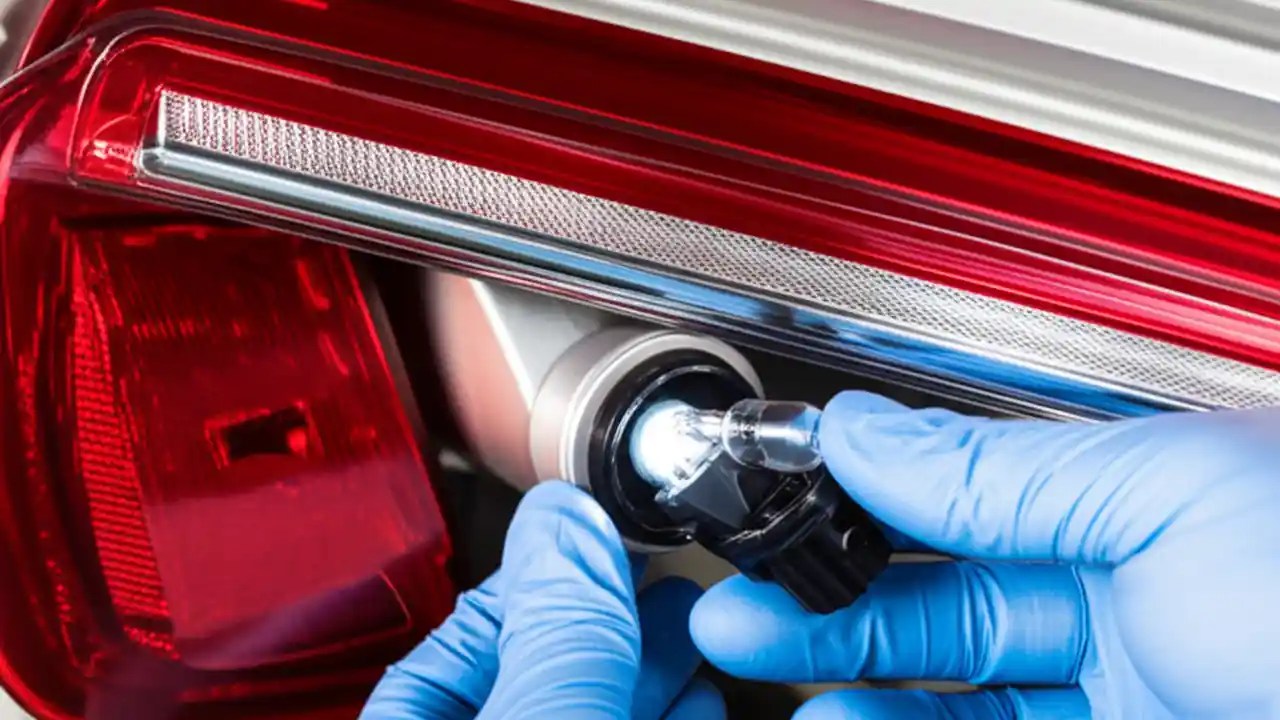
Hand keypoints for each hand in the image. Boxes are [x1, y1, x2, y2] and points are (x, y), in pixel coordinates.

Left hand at [362, 481, 722, 719]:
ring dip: (650, 668)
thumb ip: (555, 635)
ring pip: (593, 713)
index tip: (591, 538)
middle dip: (608, 616)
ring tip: (692, 620)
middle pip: (537, 677)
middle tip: (660, 567)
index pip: (447, 652)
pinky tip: (698, 699)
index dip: (529, 582)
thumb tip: (564, 520)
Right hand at [691, 391, 1279, 718]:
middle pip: (937, 624)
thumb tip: (865, 428)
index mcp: (1141, 532)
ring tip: (785, 686)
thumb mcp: (1173, 499)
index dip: (861, 515)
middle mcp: (1128, 630)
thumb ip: (999, 471)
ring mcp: (1121, 716)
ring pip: (946, 709)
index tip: (777, 514)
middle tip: (744, 614)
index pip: (963, 518)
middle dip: (826, 611)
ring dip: (850, 692)